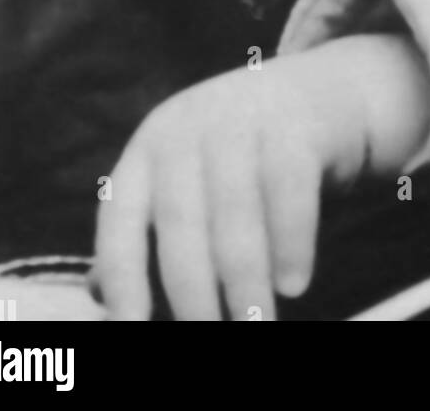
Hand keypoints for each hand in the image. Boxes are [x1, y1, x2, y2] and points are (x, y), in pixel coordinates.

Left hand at [93, 35, 429, 320]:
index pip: (121, 219)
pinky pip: (288, 190)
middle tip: (213, 338)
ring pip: (235, 213)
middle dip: (194, 293)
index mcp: (149, 149)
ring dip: (245, 280)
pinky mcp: (294, 121)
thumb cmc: (248, 156)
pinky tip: (293, 285)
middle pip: (181, 223)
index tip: (131, 329)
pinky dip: (291, 243)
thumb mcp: (193, 180)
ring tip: (257, 323)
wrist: (327, 90)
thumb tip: (102, 295)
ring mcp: (241, 117)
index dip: (122, 277)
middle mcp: (187, 127)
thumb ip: (152, 230)